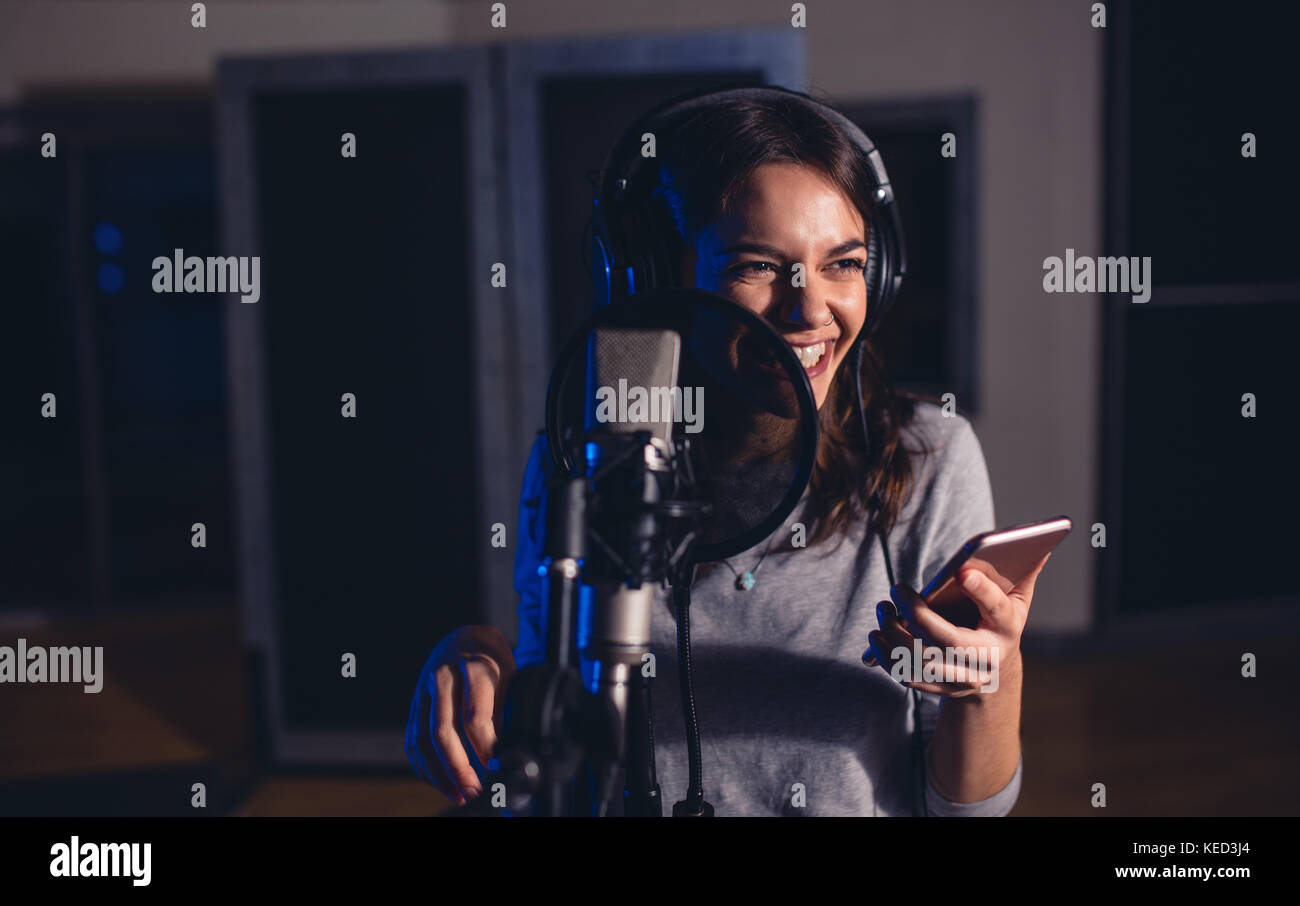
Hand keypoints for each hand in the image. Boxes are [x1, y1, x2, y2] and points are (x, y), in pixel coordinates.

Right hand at [405, 625, 515, 804]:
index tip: (496, 770)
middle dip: (459, 768)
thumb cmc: (493, 659)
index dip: (485, 749)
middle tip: (475, 791)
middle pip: (444, 731)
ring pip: (423, 739)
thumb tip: (508, 752)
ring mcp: (424, 689)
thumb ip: (506, 708)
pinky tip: (441, 781)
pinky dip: (424, 766)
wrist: (466, 636)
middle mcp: (443, 675)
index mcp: (474, 665)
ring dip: (440, 774)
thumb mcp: (509, 674)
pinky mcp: (414, 701)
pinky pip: (412, 739)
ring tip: (459, 794)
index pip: (474, 716)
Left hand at [862, 552, 1050, 696]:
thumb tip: (1038, 542)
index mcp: (1008, 629)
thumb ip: (1024, 572)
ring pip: (923, 662)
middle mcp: (987, 658)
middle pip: (950, 641)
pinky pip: (908, 677)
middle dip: (919, 615)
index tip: (962, 571)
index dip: (982, 591)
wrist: (995, 673)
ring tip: (883, 609)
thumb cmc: (1000, 622)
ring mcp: (964, 678)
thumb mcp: (1017, 599)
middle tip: (897, 589)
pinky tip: (876, 635)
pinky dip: (887, 657)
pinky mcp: (942, 690)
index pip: (996, 609)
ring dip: (895, 635)